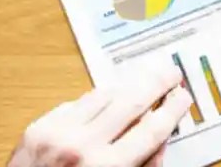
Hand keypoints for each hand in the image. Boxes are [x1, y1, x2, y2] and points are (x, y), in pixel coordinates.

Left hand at [8, 67, 191, 166]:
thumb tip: (159, 142)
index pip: (151, 131)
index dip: (172, 110)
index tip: (183, 97)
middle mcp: (82, 147)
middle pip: (130, 102)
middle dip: (155, 83)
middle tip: (170, 72)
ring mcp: (57, 134)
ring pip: (101, 96)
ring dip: (124, 87)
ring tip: (141, 81)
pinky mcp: (37, 128)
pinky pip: (72, 105)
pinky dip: (91, 102)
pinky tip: (103, 100)